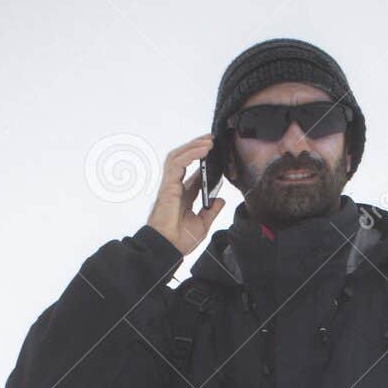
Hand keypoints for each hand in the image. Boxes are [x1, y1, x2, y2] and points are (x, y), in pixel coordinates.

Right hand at [147, 134, 224, 255]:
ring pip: (178, 156)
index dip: (202, 161)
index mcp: (183, 196)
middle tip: (211, 140)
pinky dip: (190, 154)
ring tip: (208, 141)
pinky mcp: (168, 185)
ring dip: (193, 146)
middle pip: (184, 159)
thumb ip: (211, 211)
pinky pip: (178, 163)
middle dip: (196, 147)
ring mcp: (170, 185)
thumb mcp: (202, 224)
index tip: (215, 154)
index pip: (193, 172)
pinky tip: (203, 150)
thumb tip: (220, 200)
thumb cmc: (179, 240)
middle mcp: (176, 187)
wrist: (168, 248)